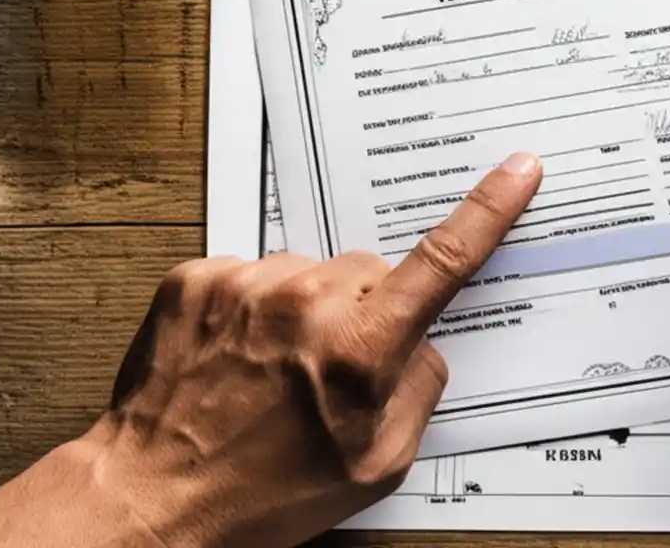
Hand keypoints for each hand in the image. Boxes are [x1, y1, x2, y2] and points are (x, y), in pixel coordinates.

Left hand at [0, 152, 541, 547]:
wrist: (153, 498)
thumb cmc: (265, 493)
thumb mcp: (377, 464)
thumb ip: (419, 390)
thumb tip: (421, 342)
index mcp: (359, 350)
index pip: (442, 262)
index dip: (488, 211)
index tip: (517, 171)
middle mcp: (303, 304)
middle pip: (368, 270)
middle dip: (365, 308)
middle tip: (332, 368)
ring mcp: (244, 285)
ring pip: (309, 270)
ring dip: (306, 307)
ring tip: (274, 368)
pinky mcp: (196, 279)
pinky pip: (253, 272)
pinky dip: (255, 306)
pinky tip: (239, 354)